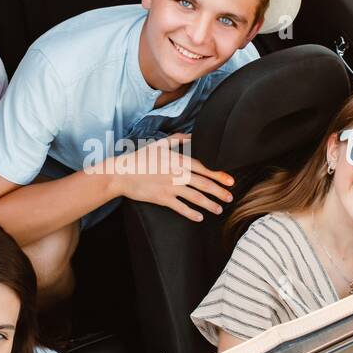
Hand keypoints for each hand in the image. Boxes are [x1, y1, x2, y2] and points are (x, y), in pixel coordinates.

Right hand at [111, 134, 234, 221]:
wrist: (122, 173)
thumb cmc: (140, 158)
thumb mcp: (159, 144)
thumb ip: (178, 139)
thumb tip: (193, 135)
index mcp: (178, 160)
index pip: (204, 168)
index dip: (219, 174)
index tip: (230, 181)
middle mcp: (177, 174)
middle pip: (204, 184)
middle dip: (219, 191)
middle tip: (230, 197)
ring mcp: (170, 187)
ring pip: (195, 197)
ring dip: (209, 204)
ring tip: (219, 209)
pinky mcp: (162, 199)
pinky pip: (181, 208)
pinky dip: (191, 213)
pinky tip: (200, 217)